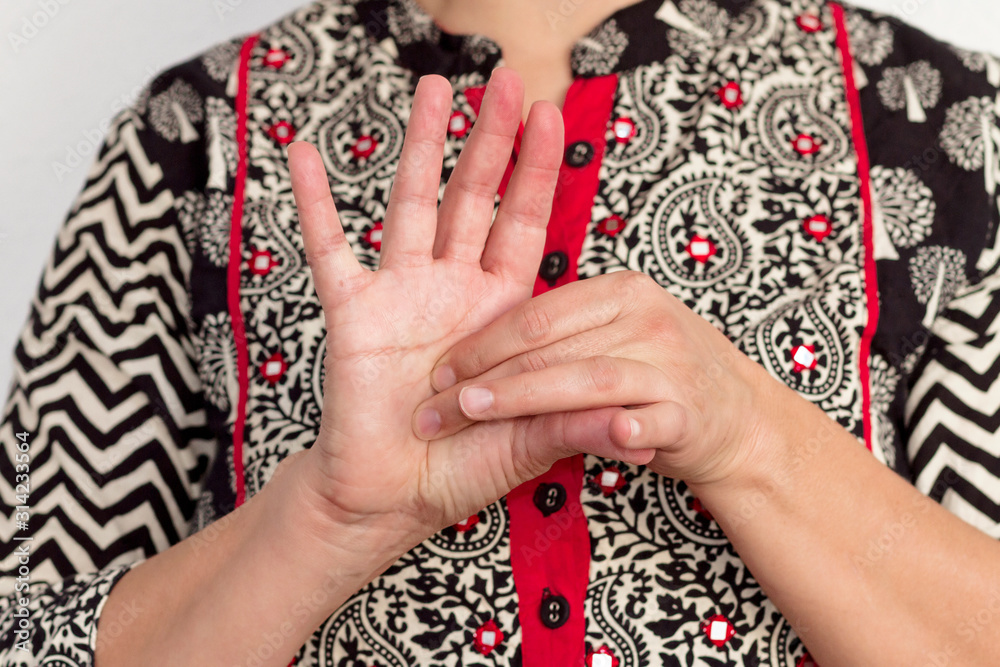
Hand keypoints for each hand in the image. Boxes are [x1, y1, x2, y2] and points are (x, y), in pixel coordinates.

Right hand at [287, 70, 651, 556]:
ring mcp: (400, 293)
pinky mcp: (352, 313)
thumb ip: (576, 427)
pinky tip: (305, 155)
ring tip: (433, 89)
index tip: (553, 114)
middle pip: (473, 196)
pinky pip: (330, 249)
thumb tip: (643, 430)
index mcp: (499, 308)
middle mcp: (451, 288)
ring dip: (422, 147)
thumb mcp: (528, 444)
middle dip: (490, 140)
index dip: (538, 171)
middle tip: (503, 80)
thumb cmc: (458, 468)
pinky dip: (315, 205)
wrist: (390, 498)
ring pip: (412, 204)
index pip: (524, 224)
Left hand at [412, 270, 775, 486]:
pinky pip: (648, 419)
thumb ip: (564, 332)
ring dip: (524, 396)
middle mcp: (645, 319)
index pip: (537, 314)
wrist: (737, 415)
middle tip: (439, 403)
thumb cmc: (658, 372)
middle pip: (551, 345)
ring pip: (586, 378)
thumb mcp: (617, 332)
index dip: (482, 342)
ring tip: (474, 412)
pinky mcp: (690, 413)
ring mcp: (670, 364)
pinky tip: (602, 439)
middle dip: (486, 376)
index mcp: (620, 292)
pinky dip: (623, 428)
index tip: (443, 369)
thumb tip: (479, 341)